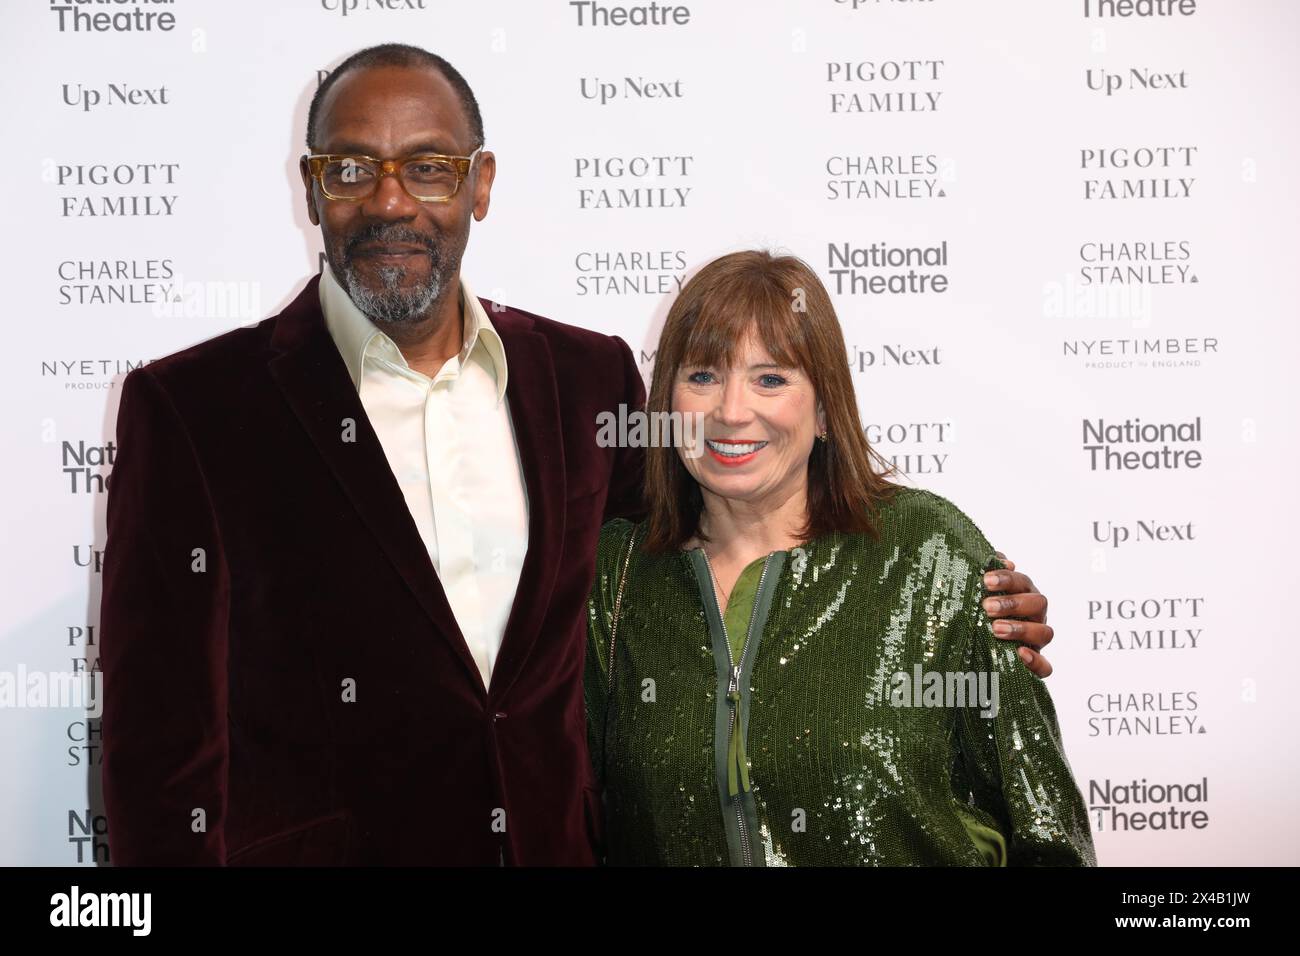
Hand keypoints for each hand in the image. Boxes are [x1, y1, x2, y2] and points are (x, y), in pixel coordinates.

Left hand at [981, 553, 1052, 677]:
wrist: (969, 654)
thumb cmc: (974, 617)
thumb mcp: (974, 596)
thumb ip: (986, 575)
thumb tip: (998, 558)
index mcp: (1021, 596)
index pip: (1022, 582)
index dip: (1007, 579)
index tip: (986, 580)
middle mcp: (1032, 616)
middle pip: (1038, 603)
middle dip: (1013, 603)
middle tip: (987, 607)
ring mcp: (1036, 641)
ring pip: (1044, 632)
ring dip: (1021, 628)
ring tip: (996, 629)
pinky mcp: (1035, 665)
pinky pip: (1045, 666)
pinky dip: (1036, 660)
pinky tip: (1020, 653)